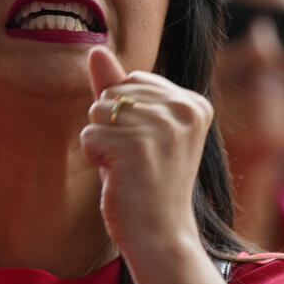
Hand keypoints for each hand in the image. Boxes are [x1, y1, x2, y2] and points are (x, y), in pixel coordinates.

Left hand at [79, 47, 210, 252]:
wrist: (160, 235)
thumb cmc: (147, 183)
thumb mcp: (137, 130)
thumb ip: (118, 88)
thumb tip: (95, 48)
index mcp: (194, 103)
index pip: (132, 82)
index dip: (126, 115)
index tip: (149, 148)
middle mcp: (184, 110)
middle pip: (113, 93)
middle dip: (112, 127)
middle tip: (137, 162)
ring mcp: (161, 127)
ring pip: (98, 111)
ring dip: (102, 142)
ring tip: (128, 168)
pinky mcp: (135, 146)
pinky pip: (88, 134)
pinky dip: (94, 157)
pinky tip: (119, 177)